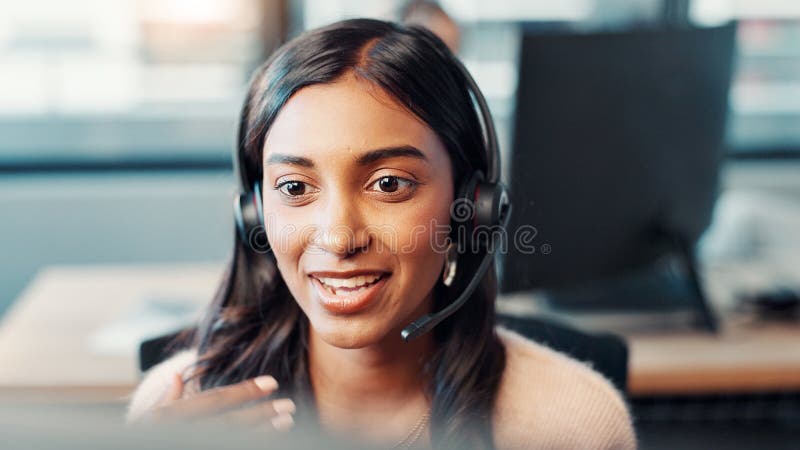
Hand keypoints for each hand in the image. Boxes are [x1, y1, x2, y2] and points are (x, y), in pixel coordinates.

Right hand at [144, 372, 295, 431]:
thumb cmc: (133, 441)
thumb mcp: (142, 421)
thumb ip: (163, 400)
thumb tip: (178, 374)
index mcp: (169, 418)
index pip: (216, 400)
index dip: (246, 391)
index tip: (272, 383)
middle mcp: (183, 434)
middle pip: (231, 422)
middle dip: (263, 413)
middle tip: (289, 406)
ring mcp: (192, 448)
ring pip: (236, 441)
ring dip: (264, 434)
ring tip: (286, 424)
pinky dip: (252, 446)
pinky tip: (271, 443)